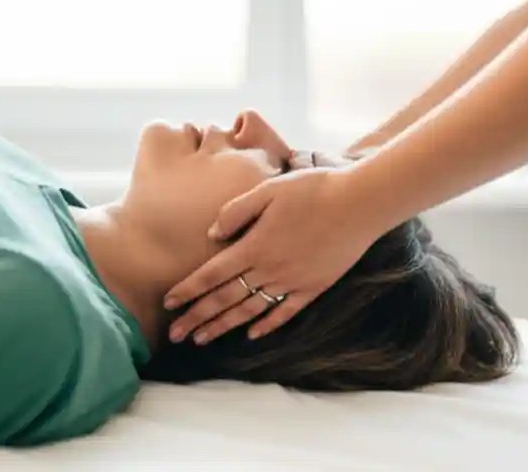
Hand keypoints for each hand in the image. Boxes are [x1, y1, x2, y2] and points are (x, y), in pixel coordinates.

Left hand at [163, 165, 382, 344]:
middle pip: (225, 298)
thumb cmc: (312, 188)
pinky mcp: (313, 287)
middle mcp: (270, 269)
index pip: (212, 274)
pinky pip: (285, 312)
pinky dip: (266, 326)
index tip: (168, 304)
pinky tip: (251, 335)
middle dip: (197, 317)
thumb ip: (235, 211)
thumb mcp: (267, 189)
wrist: (359, 203)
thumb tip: (210, 235)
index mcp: (255, 245)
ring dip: (224, 326)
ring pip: (250, 310)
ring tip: (202, 339)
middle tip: (175, 335)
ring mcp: (292, 281)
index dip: (188, 290)